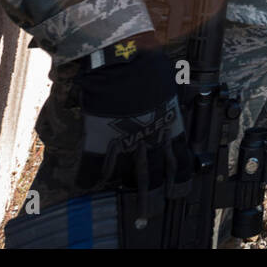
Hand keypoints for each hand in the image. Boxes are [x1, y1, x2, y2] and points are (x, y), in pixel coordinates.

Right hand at [76, 35, 192, 198]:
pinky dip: (87, 179)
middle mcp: (151, 140)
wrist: (122, 57)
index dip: (180, 179)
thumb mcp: (167, 85)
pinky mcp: (99, 141)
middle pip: (155, 178)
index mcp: (171, 126)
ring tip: (123, 201)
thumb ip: (166, 103)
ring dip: (125, 191)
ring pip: (126, 179)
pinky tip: (85, 185)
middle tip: (149, 209)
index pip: (181, 162)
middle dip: (153, 195)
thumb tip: (166, 104)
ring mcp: (124, 143)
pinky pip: (92, 169)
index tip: (178, 190)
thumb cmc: (148, 62)